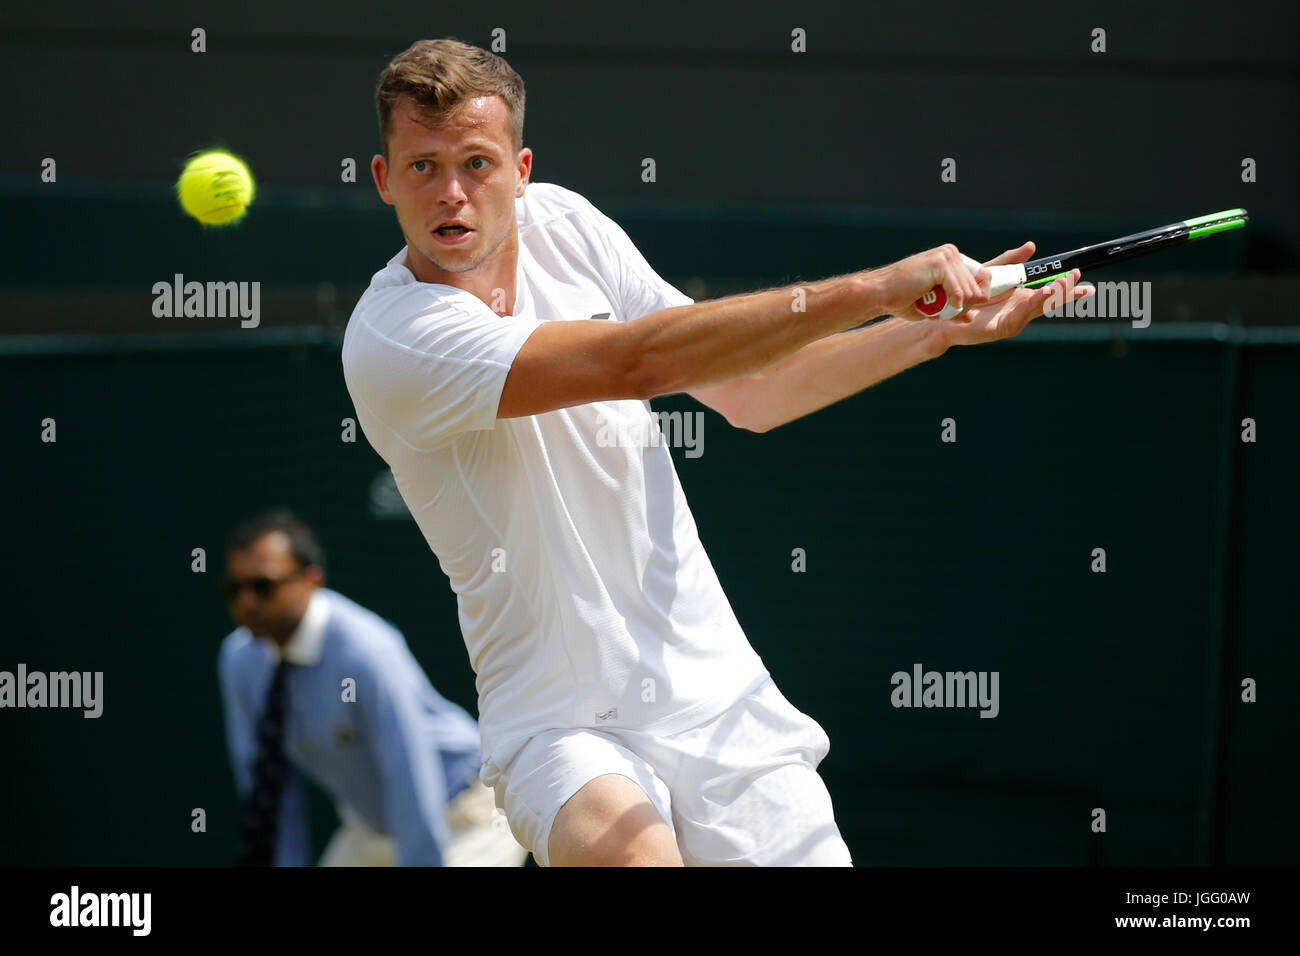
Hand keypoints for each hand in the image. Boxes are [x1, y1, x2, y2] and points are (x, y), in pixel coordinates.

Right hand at [872, 244, 993, 320]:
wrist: (879, 293)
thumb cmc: (902, 299)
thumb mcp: (933, 305)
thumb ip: (953, 308)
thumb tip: (971, 316)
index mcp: (952, 260)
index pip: (982, 278)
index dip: (975, 299)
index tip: (958, 313)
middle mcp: (952, 254)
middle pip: (978, 287)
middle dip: (965, 308)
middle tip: (945, 316)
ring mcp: (947, 256)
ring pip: (970, 291)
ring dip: (956, 310)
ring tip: (937, 314)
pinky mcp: (940, 263)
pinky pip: (959, 292)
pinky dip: (951, 306)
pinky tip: (937, 311)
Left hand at [925, 242, 1094, 352]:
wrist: (946, 315)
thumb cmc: (968, 296)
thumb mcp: (991, 273)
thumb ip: (1011, 261)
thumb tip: (1032, 246)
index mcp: (1022, 298)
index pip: (1050, 290)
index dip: (1067, 284)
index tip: (1082, 273)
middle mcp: (1021, 310)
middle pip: (1050, 300)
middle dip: (1065, 289)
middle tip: (1077, 277)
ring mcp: (1014, 320)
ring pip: (1038, 307)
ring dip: (1052, 295)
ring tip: (1062, 284)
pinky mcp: (1004, 328)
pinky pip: (1022, 314)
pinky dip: (1034, 304)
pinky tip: (1043, 294)